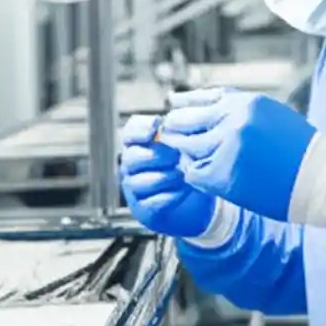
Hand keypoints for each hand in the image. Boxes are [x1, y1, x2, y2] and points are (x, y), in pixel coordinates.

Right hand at [119, 115, 216, 237]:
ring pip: (141, 181)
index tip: (158, 125)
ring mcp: (135, 189)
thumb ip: (184, 133)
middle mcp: (131, 166)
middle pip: (133, 156)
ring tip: (184, 175)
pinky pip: (152, 202)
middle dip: (158, 155)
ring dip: (166, 177)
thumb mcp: (189, 147)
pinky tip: (184, 191)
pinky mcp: (144, 210)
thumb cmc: (190, 168)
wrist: (195, 205)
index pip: (130, 132)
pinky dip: (170, 196)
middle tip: (178, 156)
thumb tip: (188, 116)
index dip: (141, 128)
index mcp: (139, 146)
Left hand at [158, 89, 321, 222]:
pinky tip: (195, 171)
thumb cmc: (301, 149)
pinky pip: (195, 172)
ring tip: (180, 151)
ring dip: (183, 149)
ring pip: (189, 147)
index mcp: (248, 103)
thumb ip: (242, 109)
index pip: (206, 97)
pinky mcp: (224, 176)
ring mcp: (228, 149)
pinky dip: (192, 172)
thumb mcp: (273, 115)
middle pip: (191, 120)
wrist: (319, 179)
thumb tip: (211, 107)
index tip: (174, 103)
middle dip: (178, 124)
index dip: (187, 101)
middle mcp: (235, 121)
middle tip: (169, 129)